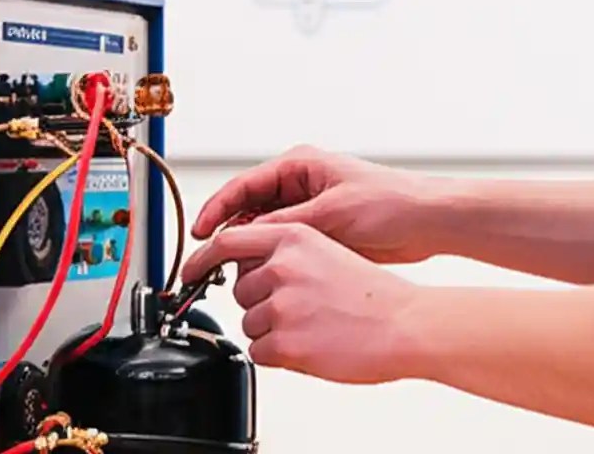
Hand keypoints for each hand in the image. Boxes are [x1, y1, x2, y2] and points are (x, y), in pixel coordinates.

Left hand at [183, 223, 421, 383]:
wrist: (405, 324)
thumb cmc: (375, 294)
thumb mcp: (328, 251)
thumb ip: (286, 254)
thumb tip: (252, 269)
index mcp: (293, 237)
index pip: (227, 242)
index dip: (200, 259)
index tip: (188, 272)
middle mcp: (282, 266)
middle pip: (241, 291)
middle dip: (262, 304)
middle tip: (302, 309)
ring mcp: (281, 303)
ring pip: (251, 324)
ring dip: (274, 331)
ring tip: (314, 326)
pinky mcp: (284, 340)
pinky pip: (260, 352)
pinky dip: (280, 355)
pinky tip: (313, 344)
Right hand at [192, 145, 448, 263]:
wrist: (426, 222)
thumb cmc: (390, 202)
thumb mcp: (330, 212)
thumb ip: (285, 223)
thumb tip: (247, 236)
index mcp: (300, 165)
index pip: (243, 185)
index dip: (216, 209)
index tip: (199, 231)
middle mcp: (301, 184)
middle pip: (248, 208)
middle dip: (229, 232)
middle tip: (210, 258)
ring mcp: (309, 208)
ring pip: (264, 229)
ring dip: (250, 248)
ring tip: (234, 270)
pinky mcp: (320, 231)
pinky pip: (283, 244)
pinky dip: (270, 258)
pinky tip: (263, 274)